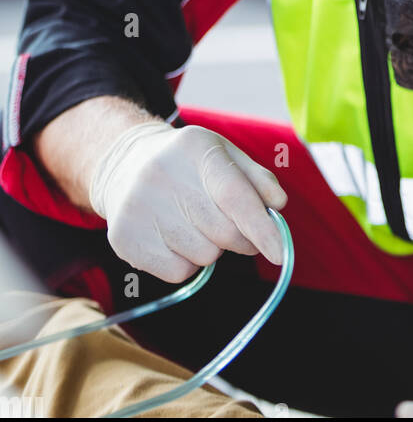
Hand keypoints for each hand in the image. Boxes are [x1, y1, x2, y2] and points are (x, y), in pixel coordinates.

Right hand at [89, 121, 287, 281]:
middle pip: (224, 232)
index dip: (261, 227)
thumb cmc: (188, 164)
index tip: (279, 253)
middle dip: (240, 238)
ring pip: (204, 256)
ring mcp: (139, 207)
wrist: (124, 165)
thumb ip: (256, 178)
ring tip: (193, 223)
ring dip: (210, 248)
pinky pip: (179, 272)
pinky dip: (186, 262)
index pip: (234, 195)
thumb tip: (278, 205)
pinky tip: (173, 237)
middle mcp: (162, 175)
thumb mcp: (223, 154)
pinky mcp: (124, 238)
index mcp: (195, 148)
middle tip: (234, 227)